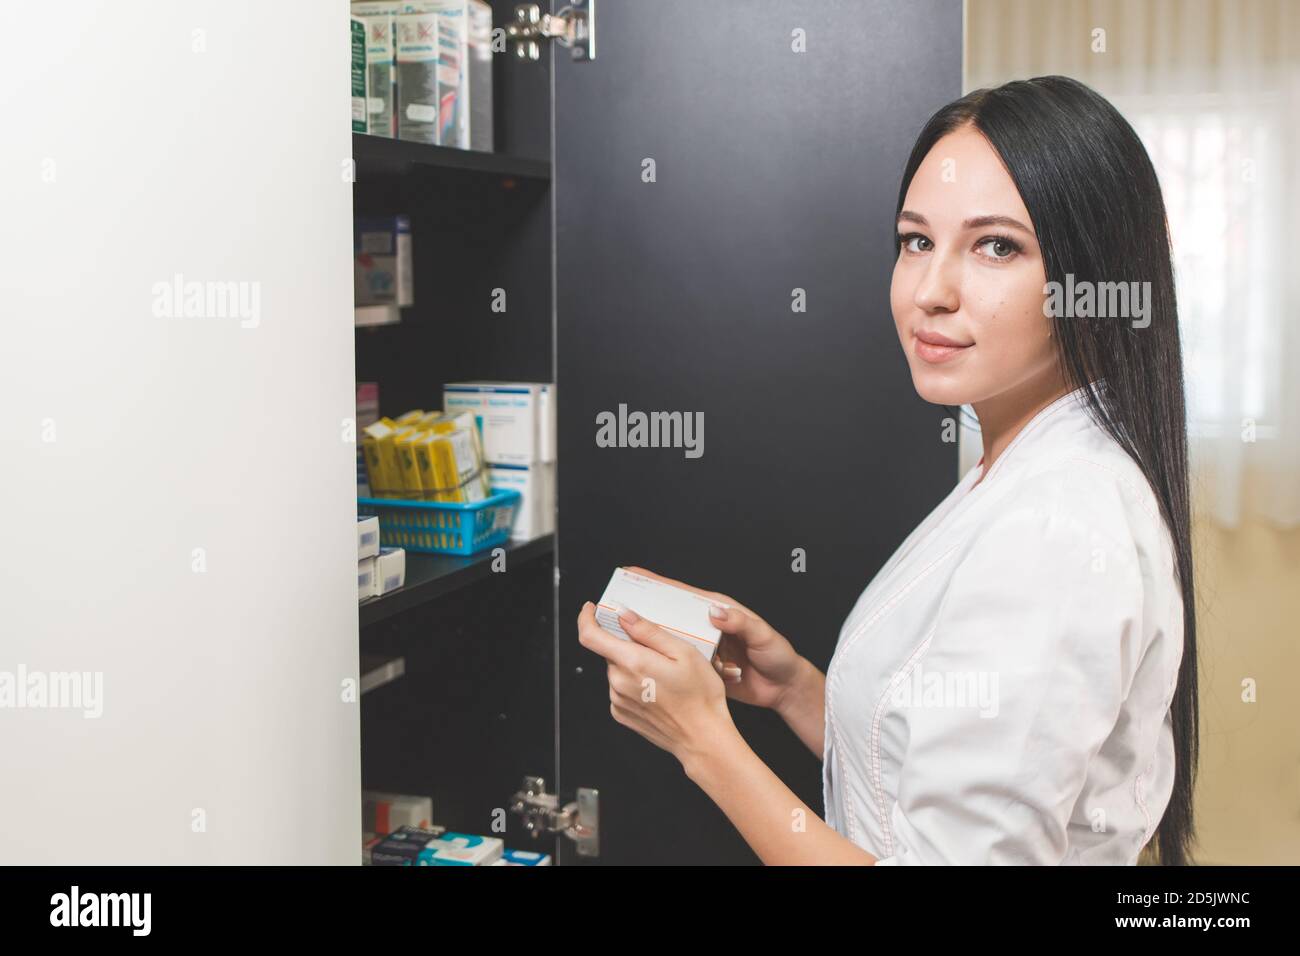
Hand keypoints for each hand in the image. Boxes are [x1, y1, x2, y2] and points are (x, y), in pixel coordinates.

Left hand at [576, 600, 736, 768]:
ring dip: (632, 664)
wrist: (702, 738)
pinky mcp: (621, 714)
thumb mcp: (683, 652)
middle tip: (657, 650)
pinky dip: (633, 682)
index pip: (590, 636)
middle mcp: (618, 682)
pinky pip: (620, 688)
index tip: (591, 609)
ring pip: (616, 669)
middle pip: (609, 651)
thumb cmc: (699, 695)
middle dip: (626, 644)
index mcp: (632, 662)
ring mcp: (618, 700)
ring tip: (663, 673)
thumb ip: (649, 631)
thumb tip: (624, 615)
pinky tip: (657, 689)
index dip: (585, 618)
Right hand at [622, 566, 806, 712]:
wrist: (783, 688)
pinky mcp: (701, 669)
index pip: (682, 593)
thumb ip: (741, 622)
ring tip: (622, 636)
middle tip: (616, 607)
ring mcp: (702, 648)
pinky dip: (666, 664)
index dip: (657, 583)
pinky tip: (647, 665)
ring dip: (650, 639)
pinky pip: (678, 663)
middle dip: (644, 610)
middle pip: (669, 614)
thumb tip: (715, 611)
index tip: (632, 574)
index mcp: (719, 610)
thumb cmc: (778, 656)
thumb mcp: (762, 636)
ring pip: (669, 640)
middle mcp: (706, 626)